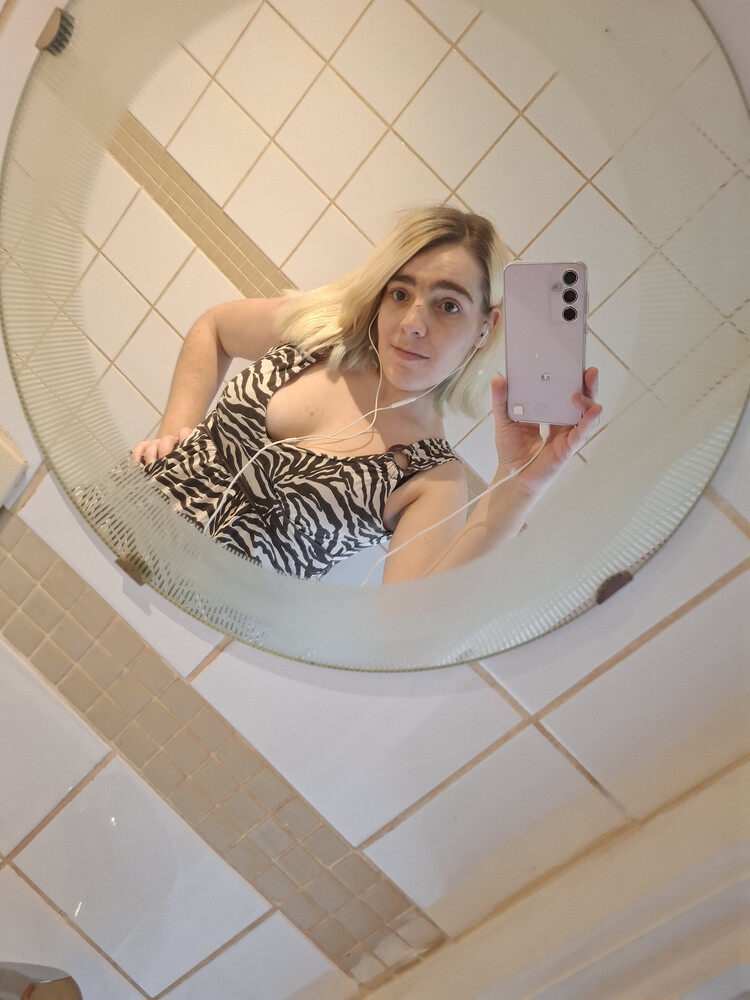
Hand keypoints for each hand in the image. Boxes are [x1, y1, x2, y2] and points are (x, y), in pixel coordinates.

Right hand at [131, 427, 193, 465]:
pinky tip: (136, 466)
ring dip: (151, 456)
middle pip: (166, 440)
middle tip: (164, 467)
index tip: (183, 449)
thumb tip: (195, 478)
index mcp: (185, 443)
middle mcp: (171, 441)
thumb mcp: (191, 465)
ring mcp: (158, 443)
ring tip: (151, 469)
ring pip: (152, 444)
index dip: (184, 438)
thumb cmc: (185, 467)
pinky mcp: (147, 447)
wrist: (174, 462)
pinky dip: (137, 455)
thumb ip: (193, 466)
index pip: (184, 433)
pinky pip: (140, 447)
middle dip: (164, 452)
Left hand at [491, 368, 601, 497]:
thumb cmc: (511, 451)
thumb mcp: (503, 420)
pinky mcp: (567, 448)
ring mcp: (567, 436)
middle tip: (589, 370)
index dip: (572, 379)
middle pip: (581, 401)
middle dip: (588, 385)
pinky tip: (593, 411)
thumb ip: (501, 400)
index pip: (565, 392)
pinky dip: (588, 423)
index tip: (574, 363)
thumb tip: (498, 378)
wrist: (511, 477)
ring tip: (582, 390)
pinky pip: (581, 434)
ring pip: (586, 416)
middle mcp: (562, 423)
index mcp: (550, 413)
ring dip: (588, 401)